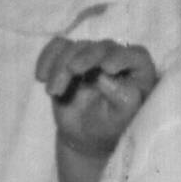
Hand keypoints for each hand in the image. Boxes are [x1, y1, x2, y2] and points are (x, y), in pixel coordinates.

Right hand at [35, 36, 156, 155]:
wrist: (88, 135)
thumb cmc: (112, 127)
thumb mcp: (122, 119)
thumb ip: (122, 98)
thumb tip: (104, 77)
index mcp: (139, 69)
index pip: (135, 55)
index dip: (120, 57)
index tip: (106, 68)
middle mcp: (117, 57)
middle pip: (102, 47)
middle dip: (86, 57)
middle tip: (73, 70)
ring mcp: (93, 55)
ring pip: (76, 47)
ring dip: (62, 66)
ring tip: (54, 91)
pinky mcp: (70, 57)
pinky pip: (57, 46)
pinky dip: (47, 58)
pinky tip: (41, 76)